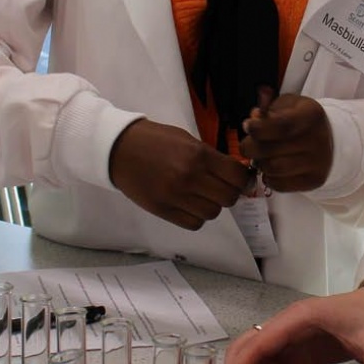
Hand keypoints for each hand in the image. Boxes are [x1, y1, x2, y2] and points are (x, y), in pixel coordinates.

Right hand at [108, 118, 250, 229]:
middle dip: (230, 192)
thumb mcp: (187, 140)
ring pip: (212, 213)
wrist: (119, 149)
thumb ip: (211, 157)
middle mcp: (190, 177)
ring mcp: (175, 196)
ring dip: (212, 205)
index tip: (242, 178)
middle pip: (228, 197)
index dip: (244, 179)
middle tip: (222, 186)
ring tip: (203, 194)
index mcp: (198, 155)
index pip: (236, 176)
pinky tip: (190, 205)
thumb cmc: (156, 140)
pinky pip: (194, 224)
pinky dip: (197, 216)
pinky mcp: (162, 211)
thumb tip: (235, 173)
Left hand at [241, 92, 332, 191]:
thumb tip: (253, 120)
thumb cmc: (301, 119)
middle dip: (251, 147)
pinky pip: (280, 185)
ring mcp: (317, 163)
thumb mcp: (288, 105)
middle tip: (249, 144)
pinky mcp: (314, 180)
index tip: (247, 126)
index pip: (280, 126)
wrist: (330, 139)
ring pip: (272, 169)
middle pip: (270, 150)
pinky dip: (269, 178)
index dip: (257, 128)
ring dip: (259, 163)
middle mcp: (317, 140)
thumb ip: (268, 110)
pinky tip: (271, 169)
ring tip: (261, 157)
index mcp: (311, 115)